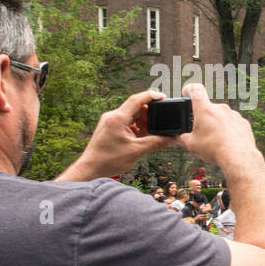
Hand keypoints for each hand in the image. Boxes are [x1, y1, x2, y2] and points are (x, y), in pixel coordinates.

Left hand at [57, 90, 177, 180]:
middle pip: (136, 108)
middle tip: (159, 126)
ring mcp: (110, 122)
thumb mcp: (137, 151)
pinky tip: (140, 140)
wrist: (90, 169)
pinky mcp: (110, 128)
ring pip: (132, 116)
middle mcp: (112, 117)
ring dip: (143, 124)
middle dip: (149, 116)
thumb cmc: (108, 160)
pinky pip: (127, 123)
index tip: (163, 97)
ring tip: (148, 137)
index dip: (151, 96)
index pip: (137, 100)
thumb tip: (173, 139)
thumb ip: (157, 143)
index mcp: (117, 118)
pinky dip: (136, 129)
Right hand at [175, 82, 258, 166]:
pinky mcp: (244, 123)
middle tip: (202, 132)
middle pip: (208, 108)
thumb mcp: (191, 145)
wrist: (238, 157)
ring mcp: (234, 115)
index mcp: (205, 109)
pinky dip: (229, 130)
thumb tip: (182, 137)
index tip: (187, 93)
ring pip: (221, 116)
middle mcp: (221, 108)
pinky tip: (228, 142)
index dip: (189, 89)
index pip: (195, 89)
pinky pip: (233, 123)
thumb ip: (183, 138)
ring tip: (216, 140)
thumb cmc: (214, 149)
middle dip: (204, 118)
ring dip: (217, 124)